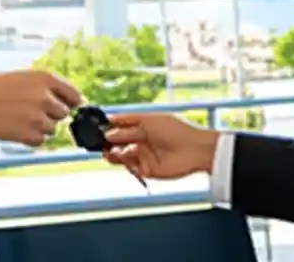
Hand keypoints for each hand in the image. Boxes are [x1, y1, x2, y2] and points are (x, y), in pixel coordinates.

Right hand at [0, 70, 82, 145]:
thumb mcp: (22, 77)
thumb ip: (46, 87)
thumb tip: (70, 101)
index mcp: (45, 78)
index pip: (74, 95)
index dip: (71, 102)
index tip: (67, 106)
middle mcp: (46, 97)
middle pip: (64, 113)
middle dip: (51, 114)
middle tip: (30, 111)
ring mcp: (39, 118)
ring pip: (52, 128)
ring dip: (39, 127)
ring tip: (18, 118)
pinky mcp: (30, 135)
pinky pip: (40, 140)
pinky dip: (30, 138)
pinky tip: (14, 127)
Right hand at [102, 113, 218, 179]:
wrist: (195, 150)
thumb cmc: (176, 130)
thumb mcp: (149, 122)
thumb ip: (128, 127)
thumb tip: (109, 130)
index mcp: (145, 125)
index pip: (124, 125)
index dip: (112, 125)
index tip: (99, 126)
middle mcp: (144, 140)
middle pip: (121, 141)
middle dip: (110, 140)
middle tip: (99, 141)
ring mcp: (146, 155)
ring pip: (124, 155)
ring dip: (114, 153)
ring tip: (106, 151)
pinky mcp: (149, 170)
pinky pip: (132, 167)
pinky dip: (124, 163)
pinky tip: (121, 157)